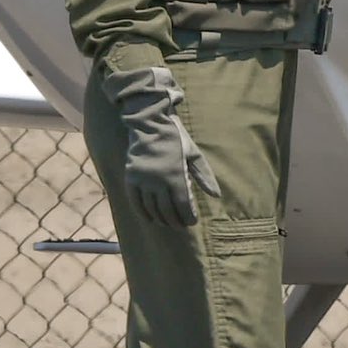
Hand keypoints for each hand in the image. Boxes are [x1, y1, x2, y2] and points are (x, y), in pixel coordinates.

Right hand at [100, 66, 220, 227]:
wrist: (150, 123)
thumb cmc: (175, 138)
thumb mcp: (194, 154)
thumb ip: (204, 175)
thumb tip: (216, 195)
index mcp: (176, 175)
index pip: (182, 206)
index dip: (188, 217)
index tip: (192, 221)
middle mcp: (158, 181)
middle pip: (167, 211)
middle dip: (175, 221)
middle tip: (180, 224)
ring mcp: (143, 180)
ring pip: (151, 209)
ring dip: (160, 219)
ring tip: (167, 222)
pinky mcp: (131, 177)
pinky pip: (135, 202)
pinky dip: (143, 213)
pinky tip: (150, 218)